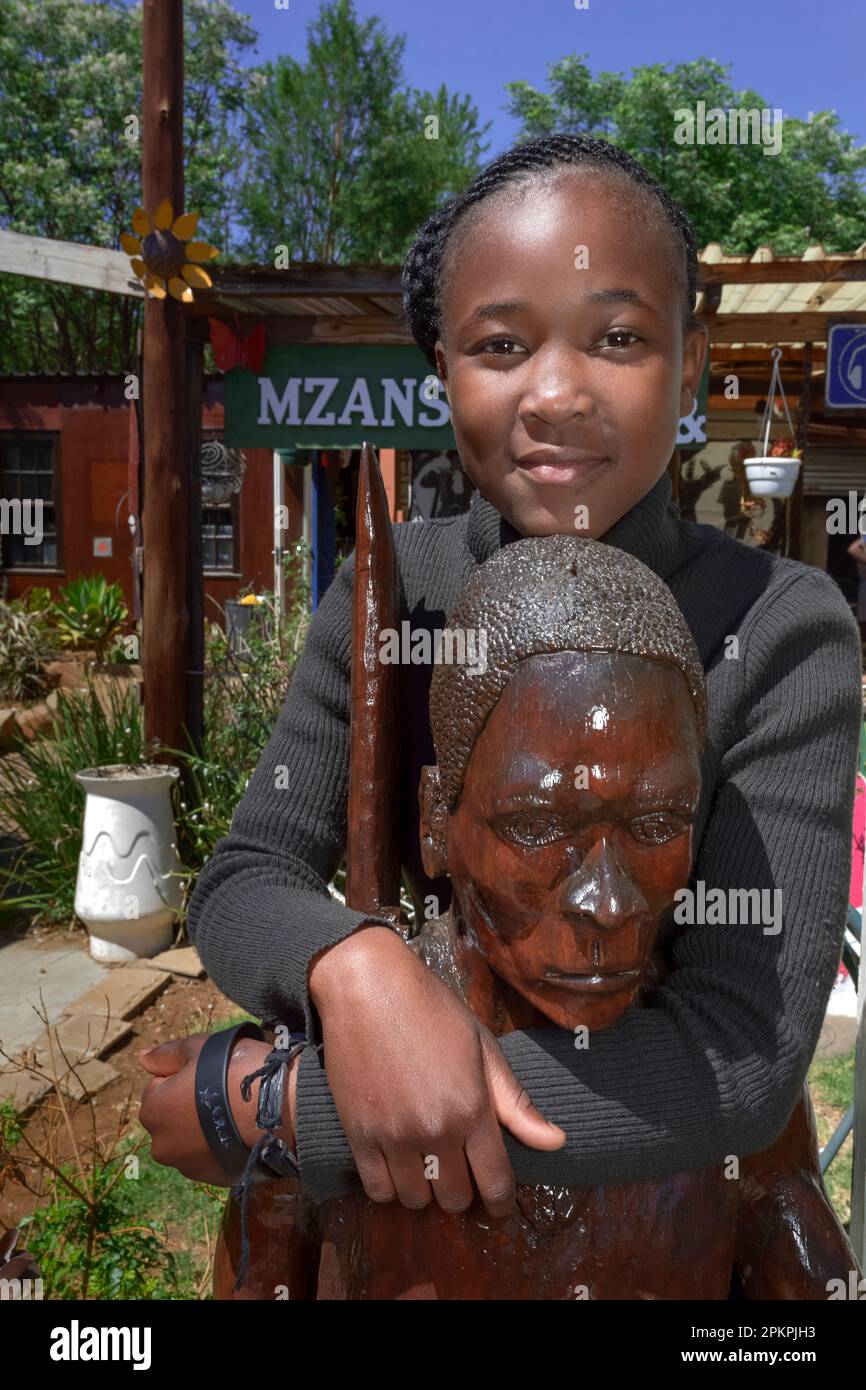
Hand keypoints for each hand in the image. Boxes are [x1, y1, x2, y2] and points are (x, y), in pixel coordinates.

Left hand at [138, 1033, 299, 1184]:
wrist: (277, 1108)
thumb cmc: (233, 1071)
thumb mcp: (198, 1049)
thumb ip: (166, 1055)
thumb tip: (142, 1059)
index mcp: (153, 1110)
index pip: (158, 1087)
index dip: (183, 1077)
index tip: (207, 1075)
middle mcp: (162, 1145)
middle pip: (171, 1118)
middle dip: (188, 1107)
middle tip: (220, 1094)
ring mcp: (187, 1167)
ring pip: (189, 1141)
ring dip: (203, 1130)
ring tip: (233, 1115)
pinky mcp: (212, 1180)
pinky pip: (209, 1157)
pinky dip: (218, 1147)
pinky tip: (239, 1133)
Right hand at [308, 927, 564, 1216]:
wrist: (368, 987)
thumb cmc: (432, 1010)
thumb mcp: (483, 1048)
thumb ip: (516, 1101)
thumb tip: (556, 1142)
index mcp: (472, 1109)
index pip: (496, 1182)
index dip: (501, 1203)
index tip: (500, 1206)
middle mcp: (435, 1130)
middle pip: (455, 1198)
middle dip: (463, 1192)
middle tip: (459, 1173)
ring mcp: (393, 1135)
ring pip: (415, 1200)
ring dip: (425, 1191)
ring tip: (427, 1169)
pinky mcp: (358, 1134)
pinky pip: (377, 1190)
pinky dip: (389, 1187)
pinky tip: (397, 1167)